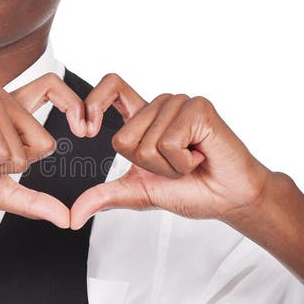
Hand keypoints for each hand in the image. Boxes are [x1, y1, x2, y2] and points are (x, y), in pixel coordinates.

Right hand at [0, 73, 86, 227]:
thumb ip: (33, 200)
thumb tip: (66, 218)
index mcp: (9, 110)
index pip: (53, 87)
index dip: (75, 103)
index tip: (86, 127)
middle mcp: (2, 98)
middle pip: (45, 143)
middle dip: (13, 166)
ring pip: (24, 152)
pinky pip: (2, 151)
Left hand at [70, 73, 270, 228]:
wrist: (229, 197)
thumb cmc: (191, 189)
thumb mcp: (140, 193)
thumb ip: (106, 196)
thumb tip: (75, 214)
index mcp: (143, 118)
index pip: (110, 88)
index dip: (93, 104)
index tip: (84, 129)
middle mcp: (159, 106)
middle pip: (122, 139)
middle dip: (147, 166)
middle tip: (175, 164)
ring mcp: (179, 104)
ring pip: (146, 144)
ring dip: (169, 165)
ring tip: (190, 160)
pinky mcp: (197, 108)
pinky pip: (169, 143)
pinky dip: (183, 161)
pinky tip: (200, 155)